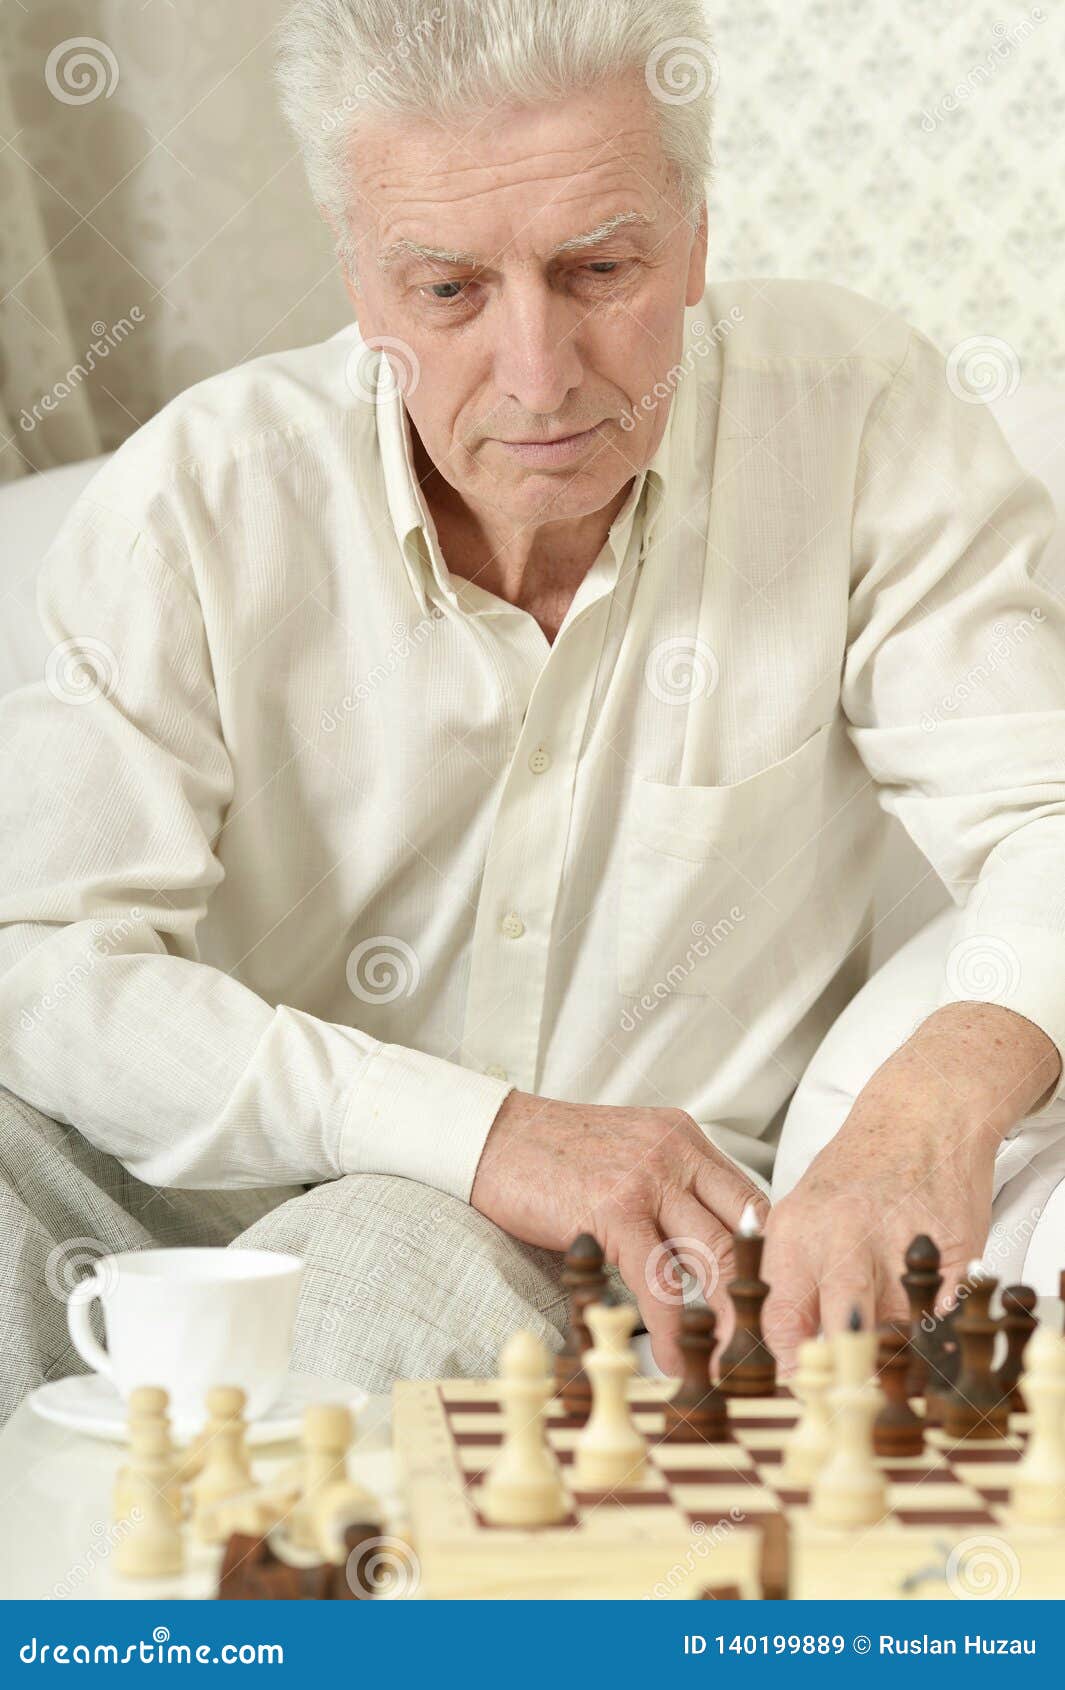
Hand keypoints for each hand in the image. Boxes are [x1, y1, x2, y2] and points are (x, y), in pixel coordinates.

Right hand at [470, 1089, 767, 1373]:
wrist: (491, 1137)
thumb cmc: (553, 1157)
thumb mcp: (628, 1155)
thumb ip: (668, 1188)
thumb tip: (701, 1250)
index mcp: (685, 1140)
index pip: (752, 1204)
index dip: (767, 1260)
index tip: (768, 1307)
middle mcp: (676, 1153)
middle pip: (745, 1233)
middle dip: (759, 1298)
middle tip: (766, 1346)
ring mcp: (648, 1179)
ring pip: (714, 1258)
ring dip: (727, 1321)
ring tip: (732, 1366)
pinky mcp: (614, 1210)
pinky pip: (658, 1282)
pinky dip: (673, 1330)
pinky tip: (673, 1361)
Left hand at [761, 1055, 1001, 1372]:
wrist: (921, 1116)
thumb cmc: (856, 1176)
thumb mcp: (803, 1221)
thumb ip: (790, 1286)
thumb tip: (771, 1360)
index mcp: (795, 1236)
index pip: (778, 1323)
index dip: (786, 1372)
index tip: (791, 1396)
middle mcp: (843, 1240)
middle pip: (840, 1331)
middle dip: (842, 1373)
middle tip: (842, 1395)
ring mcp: (898, 1246)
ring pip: (894, 1333)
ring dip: (889, 1356)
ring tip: (884, 1362)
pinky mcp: (949, 1254)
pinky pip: (938, 1317)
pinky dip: (931, 1334)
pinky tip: (923, 1328)